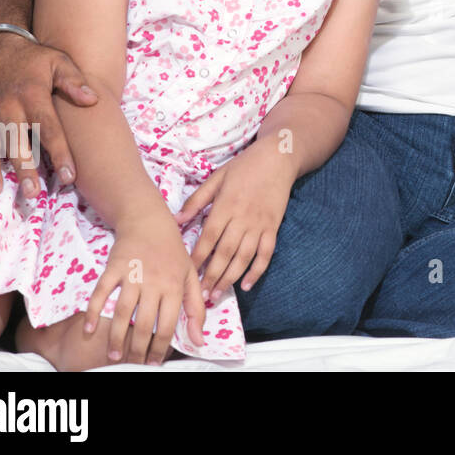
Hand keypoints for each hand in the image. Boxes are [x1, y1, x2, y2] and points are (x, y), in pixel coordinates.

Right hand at [0, 33, 97, 197]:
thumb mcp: (58, 61)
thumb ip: (74, 82)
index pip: (49, 129)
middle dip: (25, 169)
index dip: (60, 153)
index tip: (70, 176)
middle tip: (33, 193)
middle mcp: (8, 107)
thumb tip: (93, 99)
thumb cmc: (33, 58)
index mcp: (33, 95)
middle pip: (18, 143)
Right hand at [85, 207, 205, 365]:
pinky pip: (101, 293)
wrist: (149, 221)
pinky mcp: (113, 267)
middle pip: (143, 323)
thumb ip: (196, 309)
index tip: (153, 362)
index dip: (160, 347)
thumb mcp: (190, 277)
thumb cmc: (172, 252)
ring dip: (116, 338)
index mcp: (174, 286)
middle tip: (133, 363)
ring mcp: (132, 274)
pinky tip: (90, 330)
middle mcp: (154, 282)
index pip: (167, 325)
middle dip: (138, 349)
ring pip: (123, 312)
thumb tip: (199, 340)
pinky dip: (94, 312)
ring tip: (114, 356)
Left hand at [177, 134, 297, 303]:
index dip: (197, 258)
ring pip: (244, 257)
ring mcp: (259, 224)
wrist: (278, 158)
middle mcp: (242, 218)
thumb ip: (197, 200)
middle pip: (225, 253)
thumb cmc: (244, 166)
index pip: (208, 238)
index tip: (185, 275)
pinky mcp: (273, 227)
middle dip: (211, 276)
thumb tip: (176, 220)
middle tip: (200, 296)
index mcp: (225, 206)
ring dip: (230, 278)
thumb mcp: (217, 177)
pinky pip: (266, 254)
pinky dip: (257, 271)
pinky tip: (246, 285)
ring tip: (217, 294)